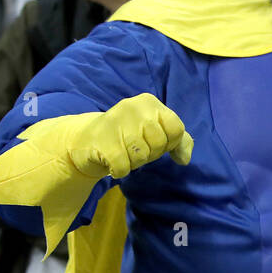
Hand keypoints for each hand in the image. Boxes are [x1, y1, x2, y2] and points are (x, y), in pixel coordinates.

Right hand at [67, 93, 193, 179]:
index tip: (153, 142)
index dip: (168, 143)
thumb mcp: (156, 133)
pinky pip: (123, 166)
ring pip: (142, 156)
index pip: (176, 129)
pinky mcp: (102, 140)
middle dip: (150, 154)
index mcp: (150, 102)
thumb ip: (178, 141)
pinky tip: (111, 161)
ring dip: (133, 162)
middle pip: (160, 144)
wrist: (87, 140)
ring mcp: (116, 121)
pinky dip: (119, 170)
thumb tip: (184, 160)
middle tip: (134, 148)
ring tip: (122, 152)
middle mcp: (133, 106)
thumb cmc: (128, 136)